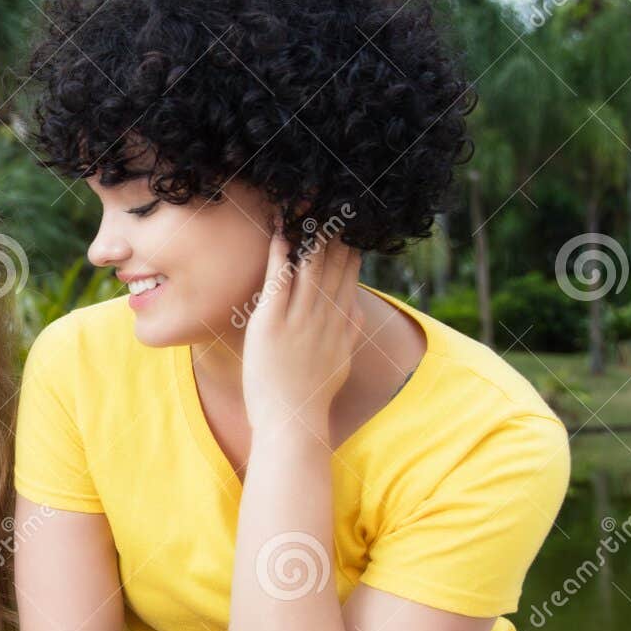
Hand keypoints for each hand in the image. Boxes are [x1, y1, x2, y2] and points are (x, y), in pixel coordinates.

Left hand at [241, 221, 363, 435]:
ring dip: (308, 238)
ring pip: (308, 269)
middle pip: (331, 268)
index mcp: (339, 326)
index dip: (349, 252)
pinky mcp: (272, 324)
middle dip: (332, 236)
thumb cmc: (310, 398)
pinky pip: (278, 282)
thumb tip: (358, 315)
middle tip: (332, 207)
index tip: (350, 230)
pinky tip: (282, 236)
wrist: (292, 422)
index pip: (348, 280)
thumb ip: (349, 336)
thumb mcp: (339, 365)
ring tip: (307, 210)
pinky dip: (280, 257)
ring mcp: (299, 320)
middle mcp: (323, 318)